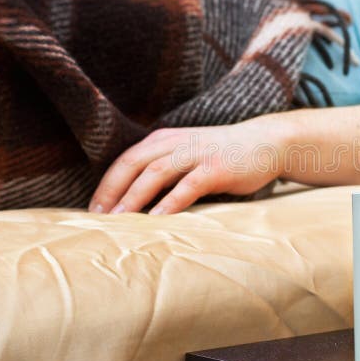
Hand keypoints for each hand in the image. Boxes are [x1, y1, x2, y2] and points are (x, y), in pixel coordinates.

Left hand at [89, 119, 286, 214]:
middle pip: (133, 165)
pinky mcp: (217, 167)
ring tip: (119, 220)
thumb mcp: (187, 155)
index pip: (126, 160)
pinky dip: (170, 203)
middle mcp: (176, 143)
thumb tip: (134, 201)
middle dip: (112, 191)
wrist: (266, 142)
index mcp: (164, 140)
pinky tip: (157, 220)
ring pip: (156, 173)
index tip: (93, 210)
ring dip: (134, 198)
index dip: (107, 184)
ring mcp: (197, 153)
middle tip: (97, 217)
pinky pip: (188, 185)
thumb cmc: (223, 155)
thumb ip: (163, 169)